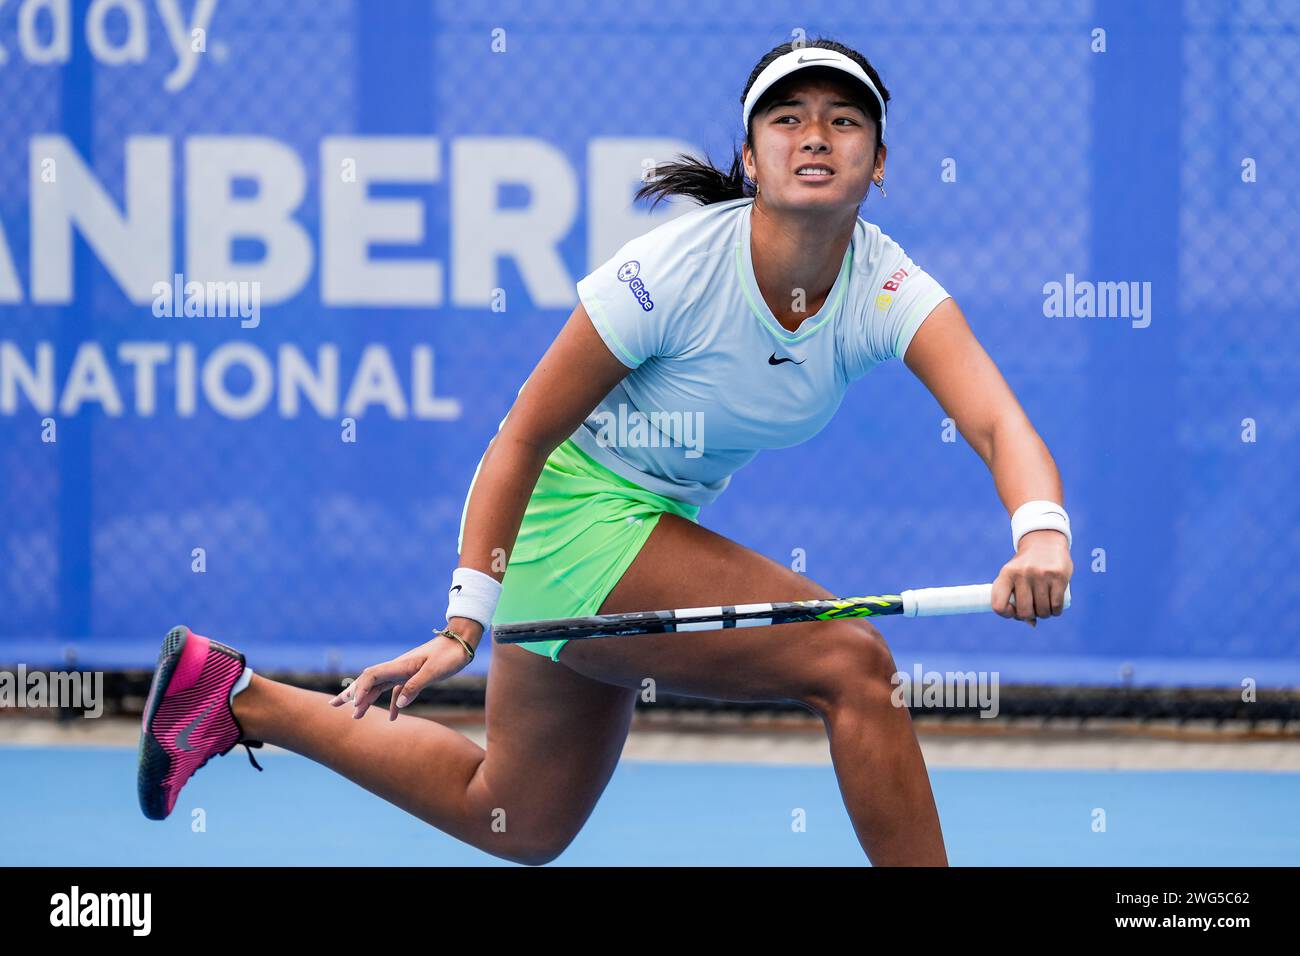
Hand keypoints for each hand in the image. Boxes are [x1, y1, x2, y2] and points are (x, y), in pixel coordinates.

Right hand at [329, 618, 484, 719]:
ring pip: (379, 687)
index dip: (361, 690)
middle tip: (333, 706)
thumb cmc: (450, 655)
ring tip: (354, 715)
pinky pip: (396, 691)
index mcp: (400, 665)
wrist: (461, 642)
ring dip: (366, 700)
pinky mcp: (413, 676)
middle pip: (368, 681)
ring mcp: (404, 672)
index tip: (354, 705)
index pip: (372, 676)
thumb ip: (416, 686)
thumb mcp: (434, 671)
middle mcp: (398, 668)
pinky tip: (392, 718)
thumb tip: (399, 705)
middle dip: (351, 694)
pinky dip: (392, 704)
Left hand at [991, 530, 1071, 627]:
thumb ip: (1017, 599)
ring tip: (1044, 607)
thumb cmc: (1026, 566)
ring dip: (1044, 614)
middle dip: (1029, 616)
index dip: (1006, 614)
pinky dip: (1055, 611)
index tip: (1013, 611)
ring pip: (1042, 611)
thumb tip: (1032, 624)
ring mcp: (1041, 575)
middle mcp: (1022, 574)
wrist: (1044, 541)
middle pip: (1024, 612)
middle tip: (1033, 610)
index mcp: (1006, 574)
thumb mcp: (1014, 576)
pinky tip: (1054, 607)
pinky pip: (1056, 606)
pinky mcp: (1059, 576)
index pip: (998, 605)